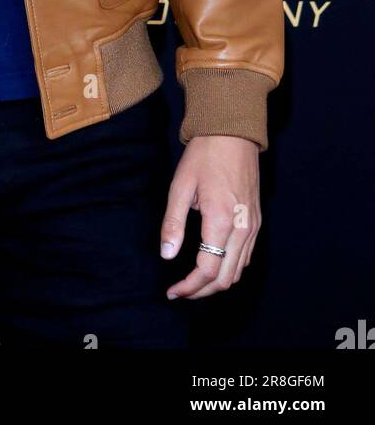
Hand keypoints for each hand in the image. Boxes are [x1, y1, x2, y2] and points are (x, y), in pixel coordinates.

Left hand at [159, 136, 260, 299]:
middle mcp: (243, 229)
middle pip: (226, 278)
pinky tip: (212, 265)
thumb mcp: (181, 185)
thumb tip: (167, 255)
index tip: (172, 291)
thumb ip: (173, 222)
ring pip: (239, 271)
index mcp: (222, 221)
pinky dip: (229, 269)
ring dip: (216, 283)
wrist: (233, 132)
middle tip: (180, 291)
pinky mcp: (257, 221)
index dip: (189, 286)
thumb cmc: (205, 155)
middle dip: (201, 291)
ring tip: (192, 282)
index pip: (208, 269)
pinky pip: (246, 257)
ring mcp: (253, 226)